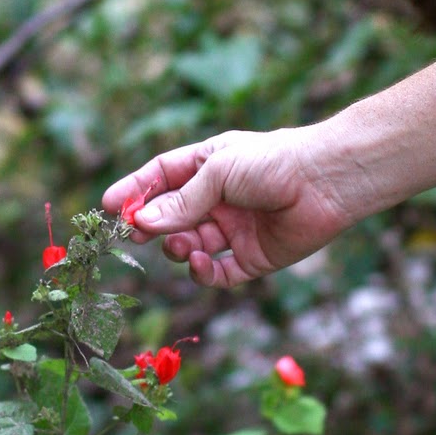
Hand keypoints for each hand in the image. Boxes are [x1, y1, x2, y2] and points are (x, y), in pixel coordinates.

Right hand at [103, 126, 353, 287]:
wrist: (327, 181)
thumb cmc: (273, 161)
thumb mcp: (218, 172)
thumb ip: (181, 200)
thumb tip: (142, 221)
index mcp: (210, 165)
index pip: (162, 177)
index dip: (135, 190)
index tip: (107, 206)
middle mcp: (220, 199)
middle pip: (173, 216)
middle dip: (152, 226)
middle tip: (135, 234)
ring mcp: (235, 230)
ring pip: (191, 246)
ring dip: (178, 248)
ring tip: (180, 245)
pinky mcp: (254, 258)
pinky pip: (219, 273)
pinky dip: (203, 272)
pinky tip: (198, 263)